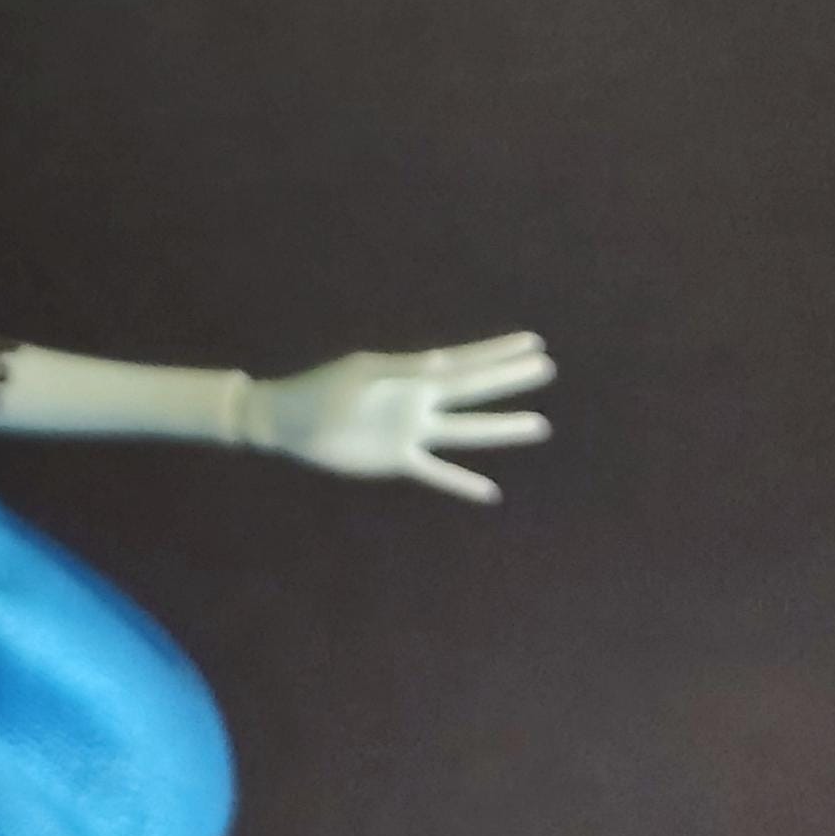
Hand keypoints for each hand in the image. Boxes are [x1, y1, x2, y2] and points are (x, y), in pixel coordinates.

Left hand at [241, 331, 553, 502]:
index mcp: (411, 375)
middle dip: (508, 379)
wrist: (288, 421)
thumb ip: (402, 370)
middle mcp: (419, 402)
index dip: (498, 353)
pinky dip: (461, 483)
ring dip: (501, 429)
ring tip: (539, 425)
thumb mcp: (362, 374)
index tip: (533, 342)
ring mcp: (411, 432)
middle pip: (474, 391)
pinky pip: (437, 474)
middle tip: (546, 368)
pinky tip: (490, 493)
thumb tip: (441, 361)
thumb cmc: (322, 389)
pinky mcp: (396, 460)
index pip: (465, 362)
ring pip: (466, 432)